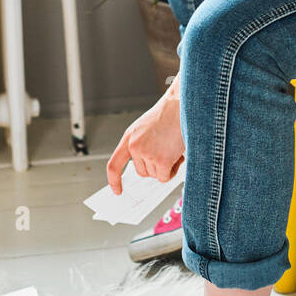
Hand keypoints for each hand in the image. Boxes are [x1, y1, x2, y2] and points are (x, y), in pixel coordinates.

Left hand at [107, 76, 183, 193]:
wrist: (181, 105)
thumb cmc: (169, 114)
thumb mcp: (146, 128)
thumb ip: (142, 145)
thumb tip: (148, 168)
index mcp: (129, 138)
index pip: (114, 165)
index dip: (114, 180)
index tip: (117, 191)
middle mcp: (134, 147)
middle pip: (141, 172)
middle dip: (155, 167)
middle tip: (166, 152)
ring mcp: (147, 154)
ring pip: (155, 175)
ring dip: (166, 167)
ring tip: (173, 149)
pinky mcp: (161, 160)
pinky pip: (165, 177)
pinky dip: (173, 170)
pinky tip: (178, 156)